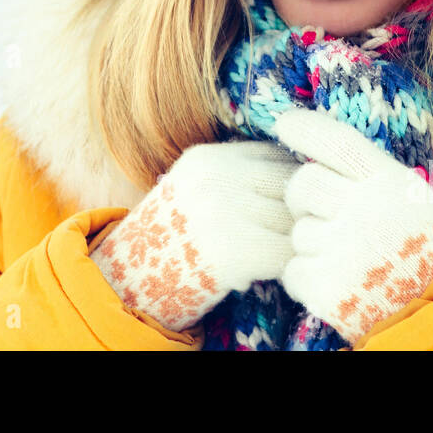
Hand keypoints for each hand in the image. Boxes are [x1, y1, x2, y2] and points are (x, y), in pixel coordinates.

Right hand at [89, 139, 298, 332]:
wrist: (132, 279)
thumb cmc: (174, 235)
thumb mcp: (194, 185)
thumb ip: (234, 171)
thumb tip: (299, 172)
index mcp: (207, 159)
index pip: (273, 154)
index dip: (291, 177)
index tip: (292, 198)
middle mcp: (215, 179)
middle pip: (288, 184)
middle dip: (301, 207)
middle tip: (301, 226)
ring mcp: (224, 214)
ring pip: (291, 219)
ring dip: (298, 236)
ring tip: (289, 247)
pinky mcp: (233, 252)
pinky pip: (284, 253)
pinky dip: (288, 264)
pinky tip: (277, 268)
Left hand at [272, 107, 432, 345]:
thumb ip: (402, 184)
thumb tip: (371, 164)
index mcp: (392, 183)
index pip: (336, 142)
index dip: (306, 128)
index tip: (284, 123)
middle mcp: (363, 209)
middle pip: (303, 184)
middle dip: (302, 196)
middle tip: (318, 211)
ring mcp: (342, 248)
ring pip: (298, 231)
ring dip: (312, 244)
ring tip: (346, 261)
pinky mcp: (325, 287)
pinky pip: (293, 271)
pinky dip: (306, 279)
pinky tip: (334, 286)